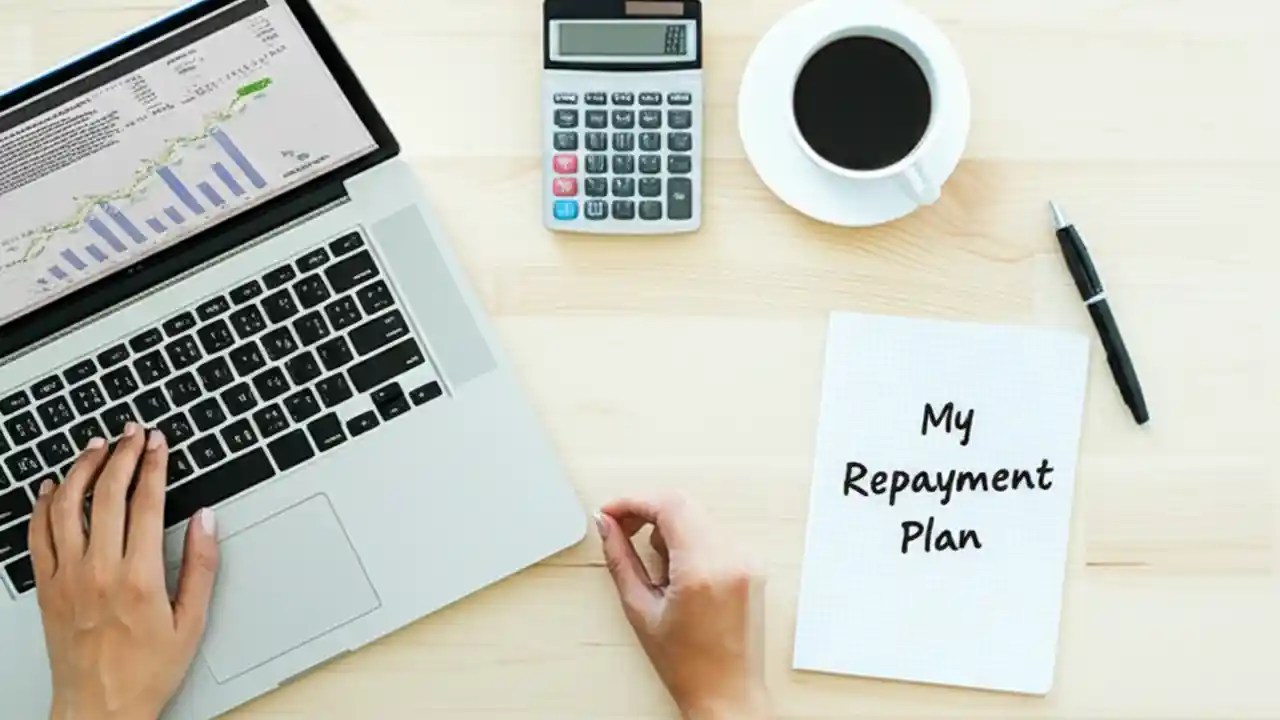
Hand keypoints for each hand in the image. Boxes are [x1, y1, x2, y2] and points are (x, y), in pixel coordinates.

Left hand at [29, 423, 219, 719]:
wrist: (98, 707)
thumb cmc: (146, 670)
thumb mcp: (191, 620)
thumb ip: (201, 564)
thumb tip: (205, 520)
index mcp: (139, 577)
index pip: (146, 502)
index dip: (153, 465)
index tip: (158, 442)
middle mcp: (98, 571)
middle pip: (106, 494)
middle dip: (121, 455)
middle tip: (131, 433)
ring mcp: (66, 577)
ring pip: (66, 507)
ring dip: (81, 470)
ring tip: (95, 448)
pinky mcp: (45, 588)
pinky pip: (36, 534)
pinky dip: (42, 504)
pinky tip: (53, 487)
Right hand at [597, 494, 769, 719]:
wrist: (727, 693)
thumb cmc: (687, 664)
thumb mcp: (640, 610)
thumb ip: (620, 560)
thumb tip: (607, 526)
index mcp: (702, 570)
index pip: (668, 506)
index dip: (633, 501)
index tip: (610, 512)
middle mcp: (730, 559)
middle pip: (684, 504)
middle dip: (648, 511)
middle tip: (622, 530)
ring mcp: (746, 560)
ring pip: (698, 516)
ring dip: (668, 526)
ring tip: (656, 567)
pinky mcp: (751, 565)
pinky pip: (713, 533)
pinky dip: (688, 540)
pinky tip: (678, 572)